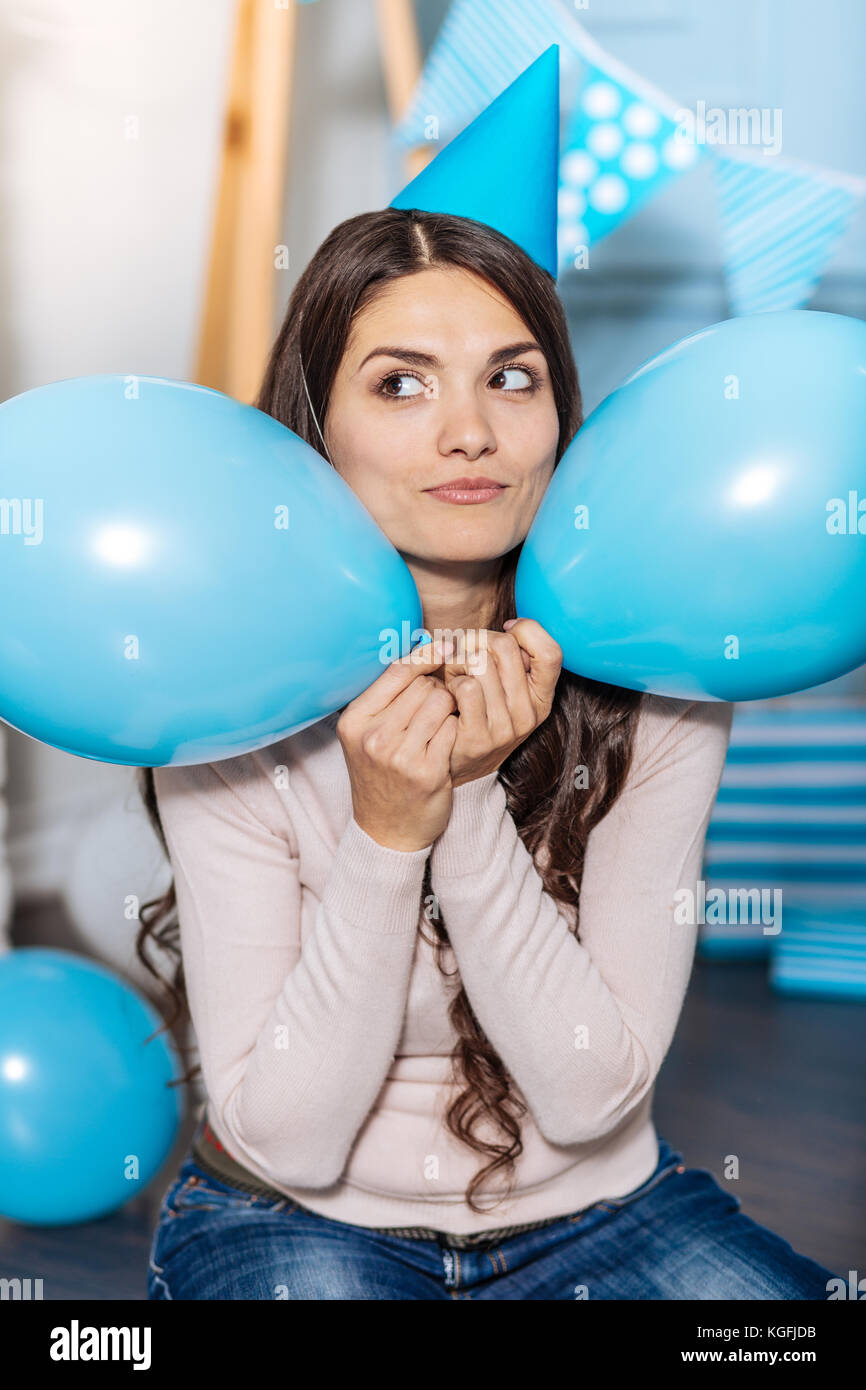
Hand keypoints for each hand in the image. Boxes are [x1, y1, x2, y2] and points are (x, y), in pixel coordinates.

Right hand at [336, 638, 458, 850]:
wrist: (387, 829)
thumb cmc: (380, 773)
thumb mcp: (367, 733)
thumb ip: (386, 695)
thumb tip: (424, 645)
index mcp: (355, 721)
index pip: (396, 671)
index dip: (424, 655)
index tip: (444, 646)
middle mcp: (373, 736)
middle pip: (423, 685)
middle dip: (436, 688)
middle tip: (435, 706)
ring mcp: (400, 756)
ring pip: (442, 701)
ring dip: (449, 707)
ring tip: (440, 723)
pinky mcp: (428, 772)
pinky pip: (453, 727)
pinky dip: (454, 729)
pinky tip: (445, 743)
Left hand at [438, 619, 562, 786]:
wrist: (457, 764)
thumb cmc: (475, 712)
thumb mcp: (504, 687)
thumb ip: (510, 659)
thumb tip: (510, 627)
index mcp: (542, 697)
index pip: (551, 652)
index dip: (527, 631)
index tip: (505, 631)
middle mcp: (529, 713)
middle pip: (505, 646)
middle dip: (476, 640)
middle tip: (464, 654)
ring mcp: (506, 728)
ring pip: (481, 663)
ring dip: (458, 661)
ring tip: (454, 675)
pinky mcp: (480, 737)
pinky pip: (466, 687)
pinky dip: (452, 681)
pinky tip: (449, 691)